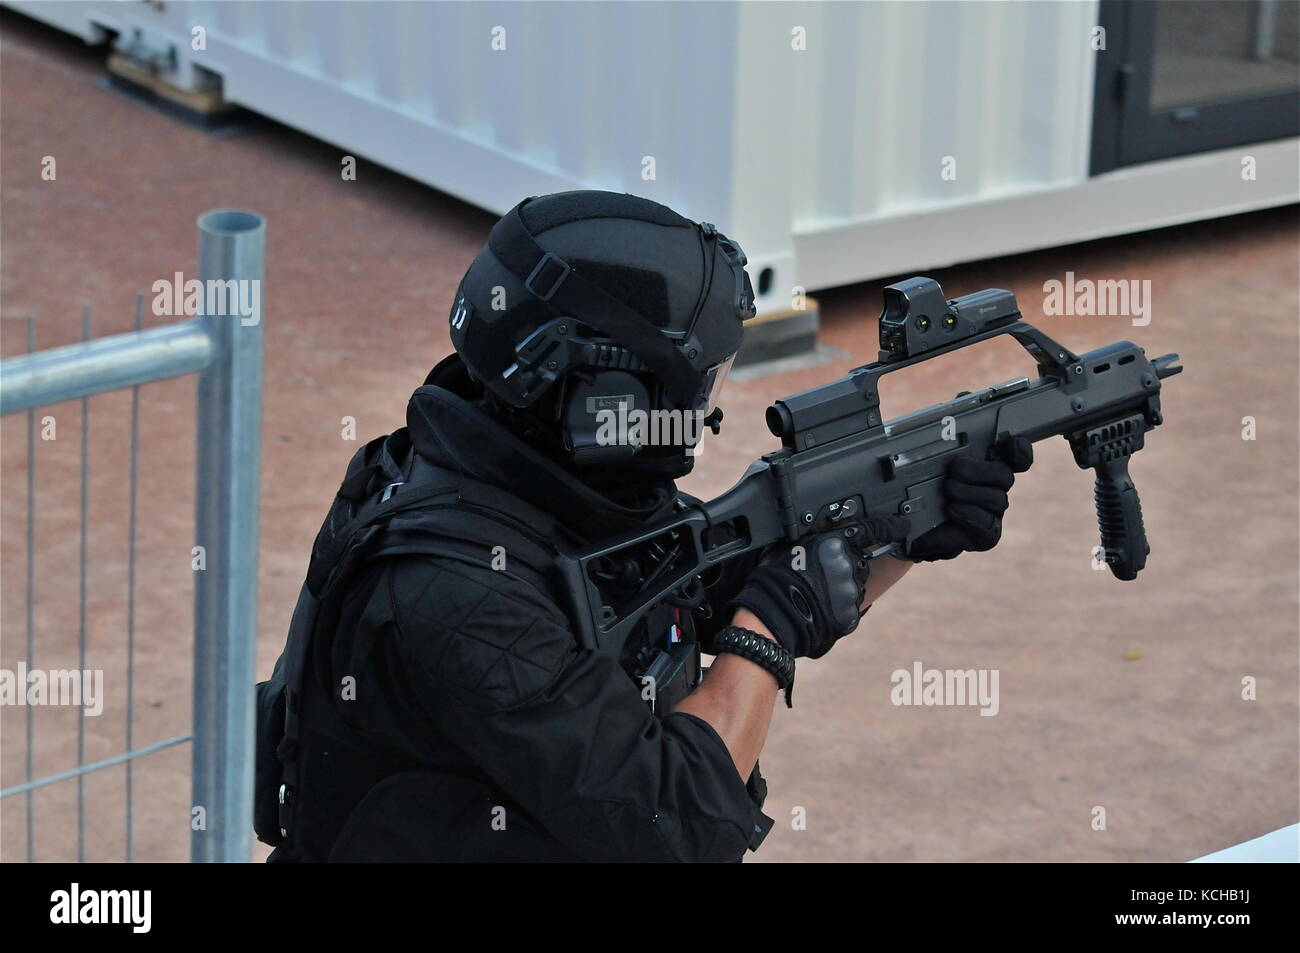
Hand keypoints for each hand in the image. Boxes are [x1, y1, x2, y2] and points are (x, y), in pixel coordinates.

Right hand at [727, 515, 909, 658]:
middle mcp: (849, 565)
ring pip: (855, 586)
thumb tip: (821, 531)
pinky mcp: (851, 615)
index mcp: (836, 543)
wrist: (773, 616)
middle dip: (846, 566)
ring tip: (814, 595)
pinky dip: (838, 608)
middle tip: (818, 576)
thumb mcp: (790, 544)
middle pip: (859, 561)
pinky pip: (850, 608)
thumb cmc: (774, 577)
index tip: (903, 526)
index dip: (890, 527)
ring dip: (841, 588)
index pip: (873, 530)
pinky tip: (818, 609)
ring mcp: (852, 591)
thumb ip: (814, 537)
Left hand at [909, 436, 1032, 561]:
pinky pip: (988, 524)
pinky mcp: (986, 535)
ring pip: (997, 499)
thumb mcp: (928, 466)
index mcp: (988, 467)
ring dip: (967, 493)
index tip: (1012, 443)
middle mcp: (995, 489)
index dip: (1020, 450)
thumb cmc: (924, 490)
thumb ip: (942, 450)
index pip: (1017, 457)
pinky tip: (952, 509)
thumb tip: (945, 432)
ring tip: (946, 491)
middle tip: (954, 470)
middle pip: (1006, 476)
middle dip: (978, 471)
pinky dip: (969, 514)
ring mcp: (993, 513)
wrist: (913, 527)